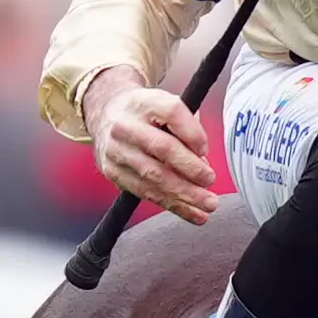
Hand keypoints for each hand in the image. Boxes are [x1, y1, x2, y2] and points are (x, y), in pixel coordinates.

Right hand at [84, 69, 222, 224]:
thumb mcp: (169, 109)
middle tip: (210, 180)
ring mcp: (116, 149)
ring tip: (209, 204)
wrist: (107, 115)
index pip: (172, 112)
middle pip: (162, 147)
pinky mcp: (112, 171)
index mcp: (145, 102)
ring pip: (153, 175)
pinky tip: (195, 214)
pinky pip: (146, 192)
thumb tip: (202, 162)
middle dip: (191, 168)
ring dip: (185, 194)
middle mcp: (126, 124)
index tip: (206, 149)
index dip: (193, 133)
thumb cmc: (150, 116)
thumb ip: (189, 129)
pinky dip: (174, 205)